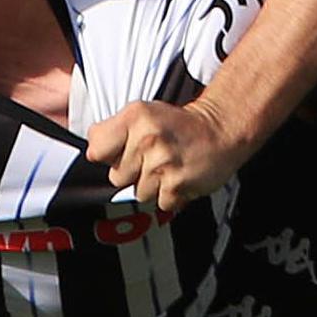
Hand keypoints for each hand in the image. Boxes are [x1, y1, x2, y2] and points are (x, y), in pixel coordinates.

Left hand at [83, 97, 252, 214]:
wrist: (222, 130)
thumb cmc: (182, 125)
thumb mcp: (144, 113)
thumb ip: (115, 131)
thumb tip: (93, 155)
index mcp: (135, 117)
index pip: (95, 150)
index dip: (108, 155)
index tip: (122, 151)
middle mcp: (147, 138)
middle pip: (116, 177)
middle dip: (133, 172)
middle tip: (154, 157)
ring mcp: (163, 163)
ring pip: (138, 193)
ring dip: (154, 185)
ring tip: (169, 166)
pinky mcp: (177, 185)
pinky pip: (159, 203)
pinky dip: (170, 195)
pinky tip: (180, 177)